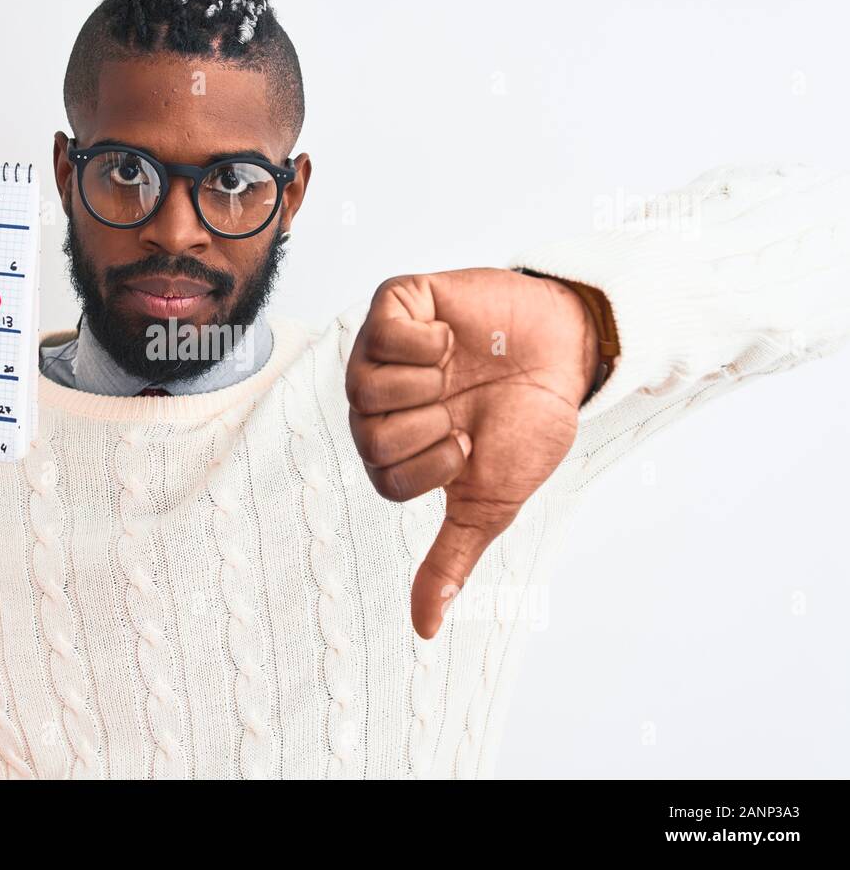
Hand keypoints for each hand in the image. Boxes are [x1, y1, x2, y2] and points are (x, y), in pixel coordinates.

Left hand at [345, 269, 598, 637]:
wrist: (568, 355)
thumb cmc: (525, 426)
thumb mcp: (489, 503)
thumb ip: (450, 560)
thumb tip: (424, 630)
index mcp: (391, 448)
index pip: (384, 478)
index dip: (436, 467)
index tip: (470, 446)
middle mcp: (375, 402)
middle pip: (370, 435)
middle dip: (434, 428)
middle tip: (463, 408)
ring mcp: (380, 351)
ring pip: (364, 385)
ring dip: (428, 386)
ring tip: (456, 372)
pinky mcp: (397, 303)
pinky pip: (379, 328)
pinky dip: (423, 341)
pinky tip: (449, 339)